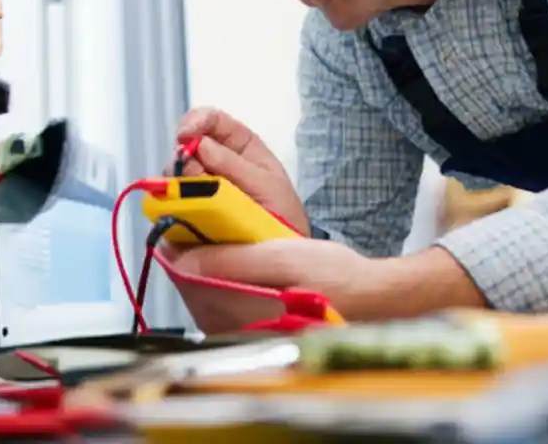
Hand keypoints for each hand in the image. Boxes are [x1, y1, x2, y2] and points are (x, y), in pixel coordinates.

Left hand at [161, 238, 381, 333]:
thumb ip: (229, 259)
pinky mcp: (247, 332)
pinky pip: (219, 301)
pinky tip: (241, 262)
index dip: (179, 239)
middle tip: (206, 220)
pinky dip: (222, 278)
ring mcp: (235, 333)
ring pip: (201, 290)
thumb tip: (181, 258)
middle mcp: (227, 328)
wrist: (369, 302)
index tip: (185, 215)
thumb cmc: (333, 277)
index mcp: (231, 310)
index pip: (181, 272)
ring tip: (225, 238)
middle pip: (187, 282)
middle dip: (191, 249)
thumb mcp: (281, 255)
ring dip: (206, 262)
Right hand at [171, 108, 308, 234]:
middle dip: (185, 159)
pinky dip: (173, 207)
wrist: (281, 254)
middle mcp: (213, 161)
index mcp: (238, 145)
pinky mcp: (185, 210)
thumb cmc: (282, 213)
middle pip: (184, 147)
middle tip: (198, 181)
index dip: (195, 121)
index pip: (210, 119)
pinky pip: (168, 202)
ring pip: (173, 174)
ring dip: (181, 186)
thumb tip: (200, 145)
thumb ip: (233, 165)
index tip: (185, 136)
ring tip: (204, 205)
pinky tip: (189, 217)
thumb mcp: (265, 185)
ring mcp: (198, 185)